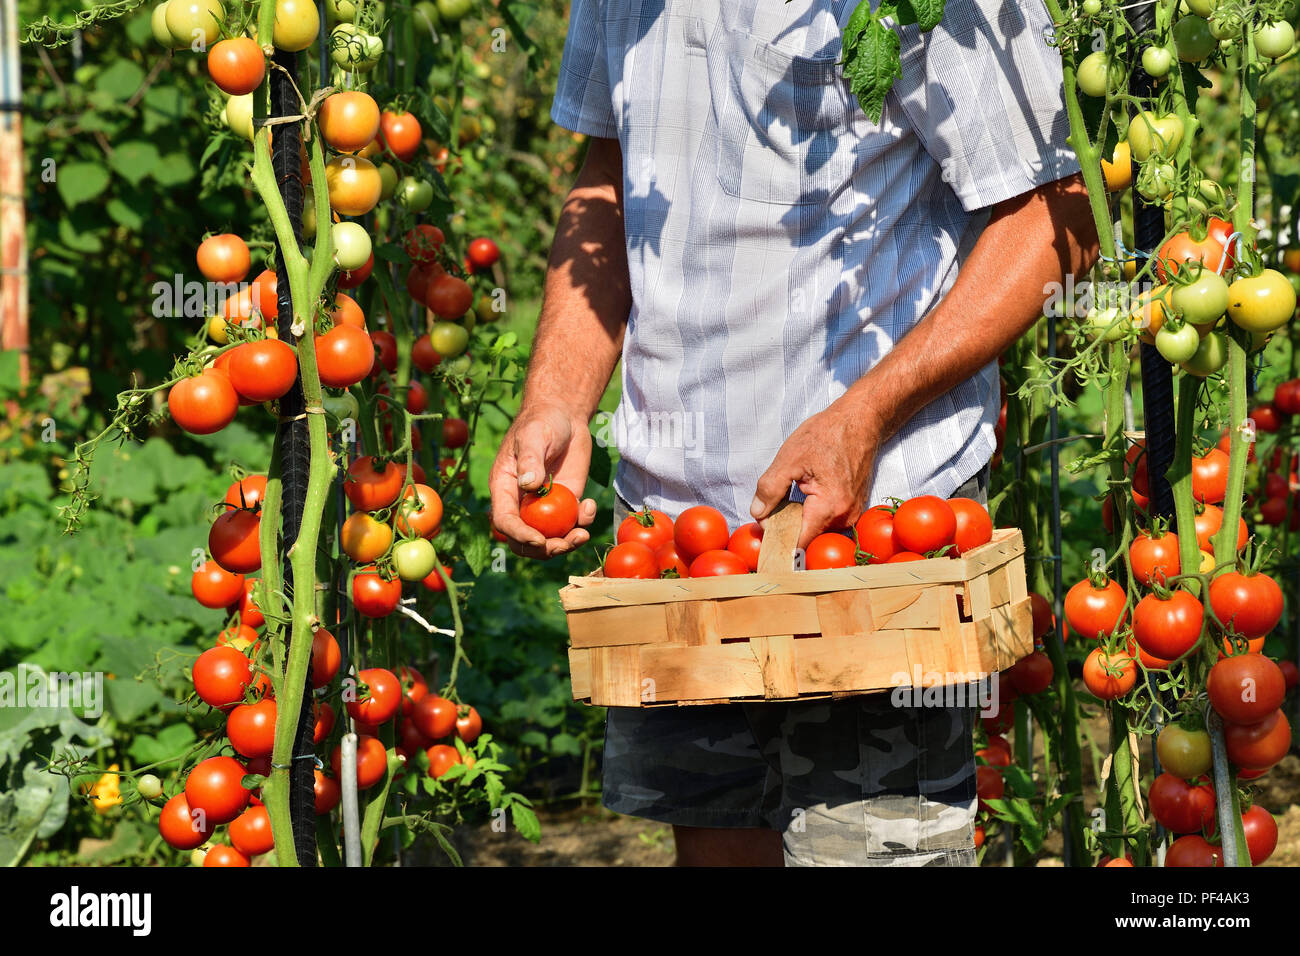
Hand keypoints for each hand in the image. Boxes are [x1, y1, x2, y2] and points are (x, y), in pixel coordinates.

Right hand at [489, 402, 599, 558]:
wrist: (565, 416)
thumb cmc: (542, 421)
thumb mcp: (534, 436)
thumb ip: (530, 459)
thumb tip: (529, 486)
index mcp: (504, 489)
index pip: (504, 521)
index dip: (519, 535)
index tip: (540, 540)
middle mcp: (521, 503)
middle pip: (525, 540)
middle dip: (544, 549)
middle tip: (566, 544)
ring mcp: (544, 506)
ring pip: (550, 538)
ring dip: (566, 543)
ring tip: (583, 534)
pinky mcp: (566, 502)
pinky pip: (572, 523)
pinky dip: (582, 522)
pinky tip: (589, 505)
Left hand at [750, 399, 881, 550]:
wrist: (860, 422)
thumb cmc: (827, 435)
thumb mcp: (790, 458)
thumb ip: (770, 489)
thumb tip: (758, 514)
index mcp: (830, 508)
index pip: (798, 542)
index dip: (777, 536)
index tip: (764, 524)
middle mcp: (845, 517)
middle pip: (807, 537)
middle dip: (786, 525)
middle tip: (773, 504)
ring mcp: (852, 515)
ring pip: (816, 530)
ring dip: (799, 518)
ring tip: (794, 492)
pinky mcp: (853, 509)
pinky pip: (827, 521)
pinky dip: (811, 513)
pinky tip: (806, 492)